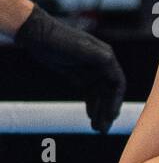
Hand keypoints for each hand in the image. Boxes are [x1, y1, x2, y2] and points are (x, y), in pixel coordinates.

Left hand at [14, 6, 125, 132]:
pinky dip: (92, 105)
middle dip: (108, 111)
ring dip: (100, 111)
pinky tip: (90, 116)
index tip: (111, 116)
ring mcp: (92, 72)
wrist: (38, 34)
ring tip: (97, 128)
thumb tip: (112, 66)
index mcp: (106, 58)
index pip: (117, 84)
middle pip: (110, 93)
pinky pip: (90, 94)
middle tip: (103, 128)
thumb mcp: (80, 48)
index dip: (115, 101)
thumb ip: (98, 57)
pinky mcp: (81, 76)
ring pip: (100, 96)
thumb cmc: (59, 39)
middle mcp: (102, 66)